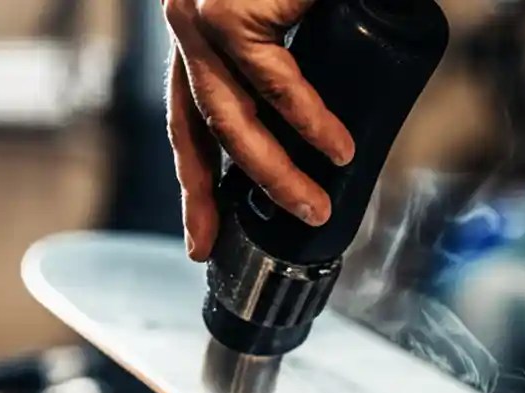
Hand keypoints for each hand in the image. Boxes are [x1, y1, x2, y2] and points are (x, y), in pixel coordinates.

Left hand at [163, 0, 356, 260]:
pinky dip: (308, 121)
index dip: (197, 184)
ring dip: (278, 170)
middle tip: (260, 236)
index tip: (203, 237)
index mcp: (199, 35)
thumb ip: (291, 67)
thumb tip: (319, 139)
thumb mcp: (293, 19)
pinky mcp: (228, 7)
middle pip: (200, 131)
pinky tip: (336, 148)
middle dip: (225, 196)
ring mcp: (201, 16)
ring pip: (232, 118)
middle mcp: (189, 25)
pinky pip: (273, 81)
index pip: (188, 123)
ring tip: (316, 203)